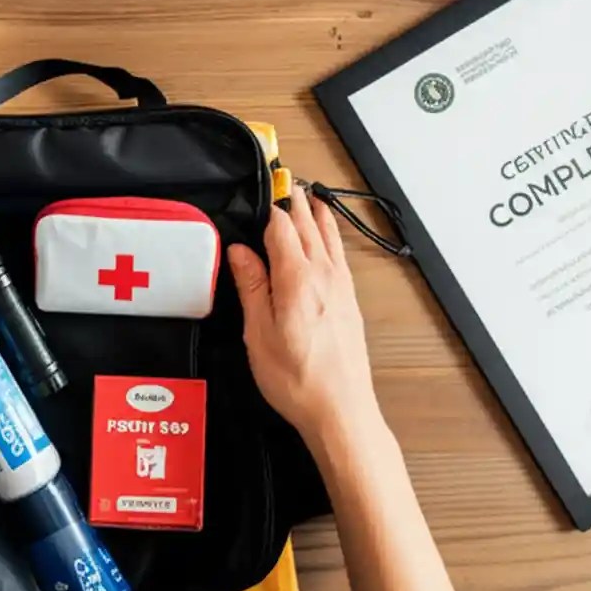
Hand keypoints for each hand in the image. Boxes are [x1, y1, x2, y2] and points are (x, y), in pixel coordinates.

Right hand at [227, 185, 379, 442]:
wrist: (341, 410)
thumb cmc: (298, 381)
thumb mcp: (258, 334)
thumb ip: (251, 287)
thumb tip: (240, 253)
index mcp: (297, 280)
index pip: (281, 227)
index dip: (268, 205)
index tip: (260, 187)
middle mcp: (325, 277)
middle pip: (308, 225)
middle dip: (294, 200)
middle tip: (284, 180)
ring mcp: (342, 288)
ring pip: (328, 237)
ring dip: (316, 214)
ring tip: (309, 196)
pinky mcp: (350, 302)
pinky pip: (340, 255)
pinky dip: (331, 237)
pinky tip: (328, 239)